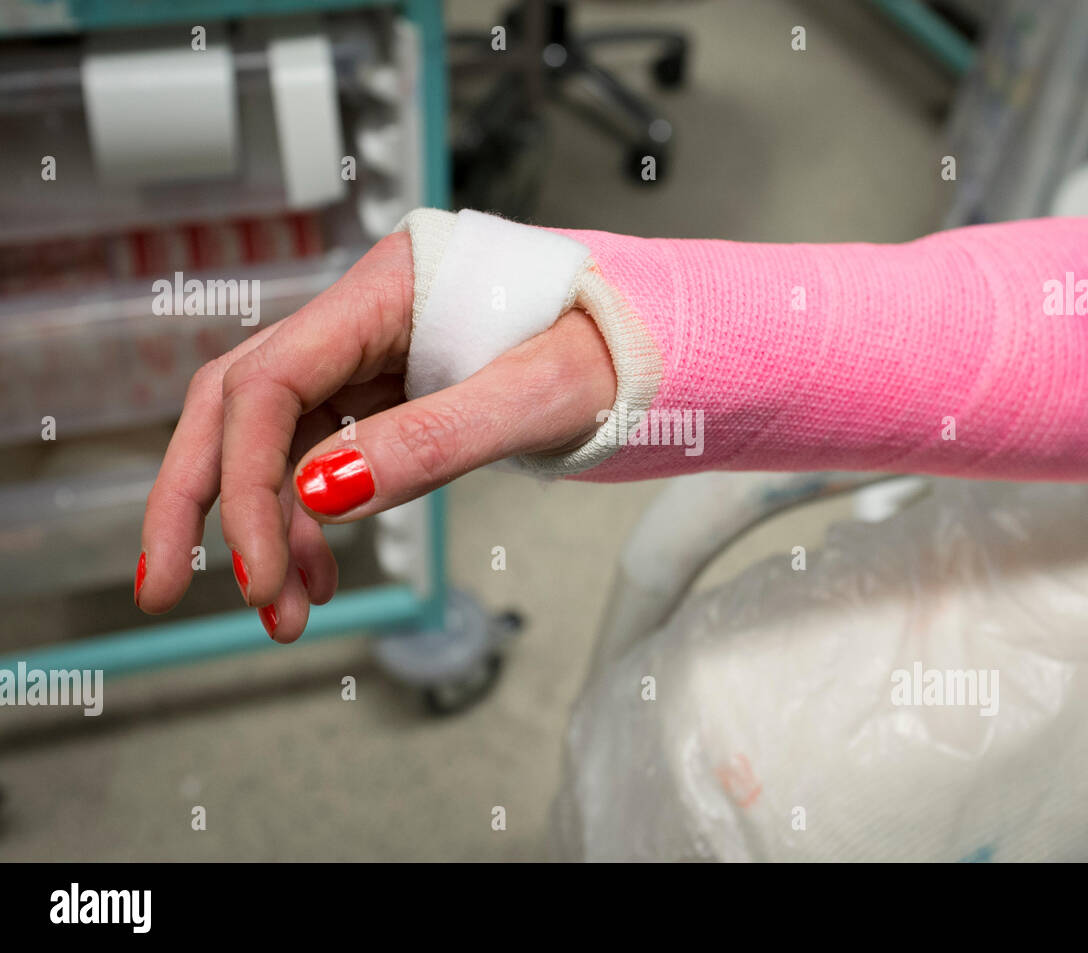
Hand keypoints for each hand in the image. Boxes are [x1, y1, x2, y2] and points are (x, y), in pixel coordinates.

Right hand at [136, 232, 615, 641]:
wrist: (657, 346)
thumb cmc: (614, 350)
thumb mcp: (539, 396)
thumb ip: (436, 440)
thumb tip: (323, 496)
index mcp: (390, 288)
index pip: (272, 379)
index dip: (244, 478)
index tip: (256, 569)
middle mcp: (365, 317)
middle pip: (240, 401)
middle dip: (197, 498)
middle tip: (161, 588)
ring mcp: (371, 356)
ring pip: (275, 437)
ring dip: (266, 528)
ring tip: (285, 614)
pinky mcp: (389, 395)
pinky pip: (324, 456)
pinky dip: (311, 521)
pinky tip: (318, 577)